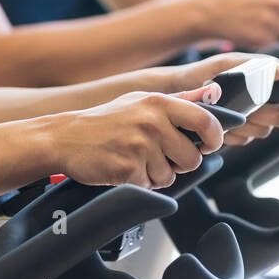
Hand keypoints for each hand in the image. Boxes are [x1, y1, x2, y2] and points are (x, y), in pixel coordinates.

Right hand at [47, 87, 225, 189]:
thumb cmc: (106, 121)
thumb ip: (181, 100)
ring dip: (157, 175)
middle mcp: (151, 122)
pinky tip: (124, 168)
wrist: (64, 138)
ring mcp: (139, 146)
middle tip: (161, 157)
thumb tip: (214, 91)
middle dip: (181, 164)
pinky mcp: (127, 169)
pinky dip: (140, 183)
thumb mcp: (141, 101)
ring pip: (170, 176)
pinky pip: (150, 187)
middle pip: (192, 158)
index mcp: (158, 102)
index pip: (205, 120)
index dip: (214, 137)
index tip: (208, 145)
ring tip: (135, 160)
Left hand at [167, 51, 278, 146]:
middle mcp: (266, 96)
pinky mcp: (241, 131)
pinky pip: (246, 139)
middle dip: (264, 114)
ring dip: (245, 124)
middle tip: (243, 107)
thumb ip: (256, 66)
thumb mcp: (227, 65)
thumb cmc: (203, 73)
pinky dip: (232, 134)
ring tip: (225, 111)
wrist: (178, 93)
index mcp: (269, 75)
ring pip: (265, 130)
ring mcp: (255, 115)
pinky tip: (219, 122)